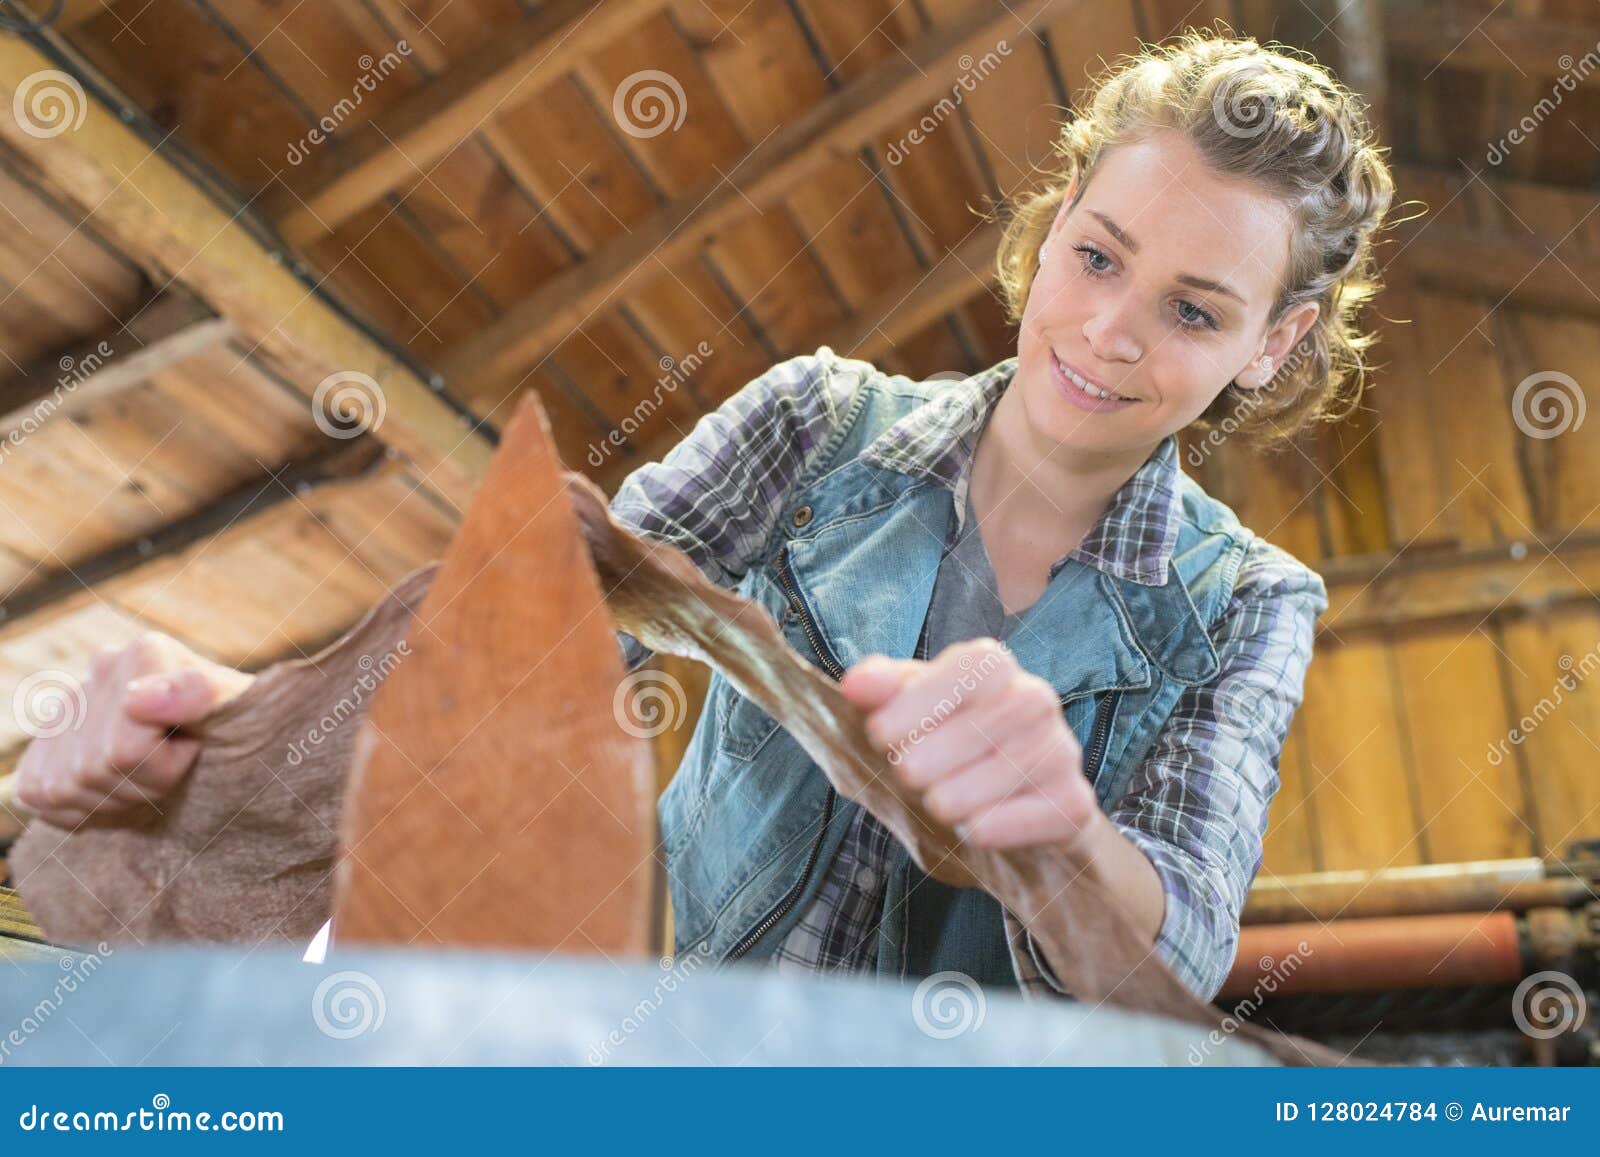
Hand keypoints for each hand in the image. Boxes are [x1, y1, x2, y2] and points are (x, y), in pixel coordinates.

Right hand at [13, 632, 254, 827]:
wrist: (217, 746)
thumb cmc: (231, 728)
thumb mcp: (235, 711)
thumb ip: (199, 694)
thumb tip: (137, 701)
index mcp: (146, 655)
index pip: (125, 750)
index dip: (168, 764)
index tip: (193, 746)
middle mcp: (99, 670)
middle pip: (97, 770)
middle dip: (144, 785)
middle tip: (173, 765)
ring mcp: (65, 708)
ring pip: (65, 788)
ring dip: (115, 798)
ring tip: (150, 772)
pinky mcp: (41, 747)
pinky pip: (38, 794)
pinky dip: (80, 807)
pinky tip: (117, 785)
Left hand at [839, 639, 1101, 851]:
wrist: (1020, 804)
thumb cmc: (952, 747)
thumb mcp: (909, 710)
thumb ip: (880, 691)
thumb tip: (855, 685)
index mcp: (990, 663)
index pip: (938, 681)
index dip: (900, 716)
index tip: (879, 738)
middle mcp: (1033, 697)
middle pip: (942, 747)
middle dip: (913, 773)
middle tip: (915, 779)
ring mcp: (1060, 749)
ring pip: (966, 793)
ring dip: (943, 807)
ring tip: (945, 802)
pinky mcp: (1072, 803)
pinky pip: (1002, 826)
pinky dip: (980, 832)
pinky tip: (978, 824)